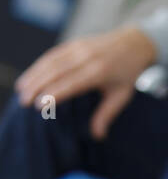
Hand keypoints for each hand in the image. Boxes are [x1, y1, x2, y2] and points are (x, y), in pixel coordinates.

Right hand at [14, 26, 157, 138]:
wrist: (135, 42)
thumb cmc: (127, 73)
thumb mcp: (122, 95)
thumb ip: (107, 114)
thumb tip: (98, 136)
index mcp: (100, 71)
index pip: (72, 83)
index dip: (54, 93)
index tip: (40, 106)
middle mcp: (87, 57)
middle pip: (57, 71)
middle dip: (37, 86)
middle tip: (24, 102)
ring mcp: (79, 48)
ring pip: (50, 61)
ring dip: (33, 75)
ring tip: (21, 91)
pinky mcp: (73, 43)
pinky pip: (52, 54)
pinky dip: (38, 65)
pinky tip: (29, 77)